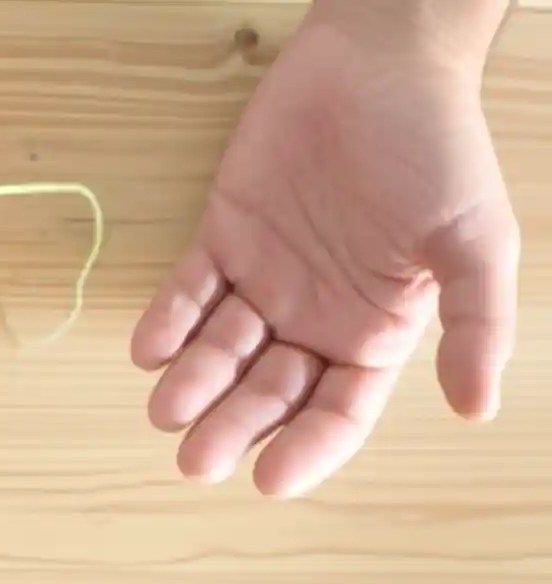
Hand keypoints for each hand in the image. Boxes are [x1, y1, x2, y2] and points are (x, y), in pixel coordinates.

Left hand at [131, 0, 519, 495]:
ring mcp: (266, 278)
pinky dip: (168, 319)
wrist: (378, 63)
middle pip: (268, 389)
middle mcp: (315, 316)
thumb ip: (472, 324)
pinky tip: (149, 349)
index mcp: (373, 331)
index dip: (306, 447)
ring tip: (165, 409)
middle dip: (232, 425)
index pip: (337, 409)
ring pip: (222, 347)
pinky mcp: (225, 237)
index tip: (268, 479)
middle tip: (194, 460)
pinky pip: (190, 289)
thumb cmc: (436, 148)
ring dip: (192, 381)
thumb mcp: (473, 241)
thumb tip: (476, 408)